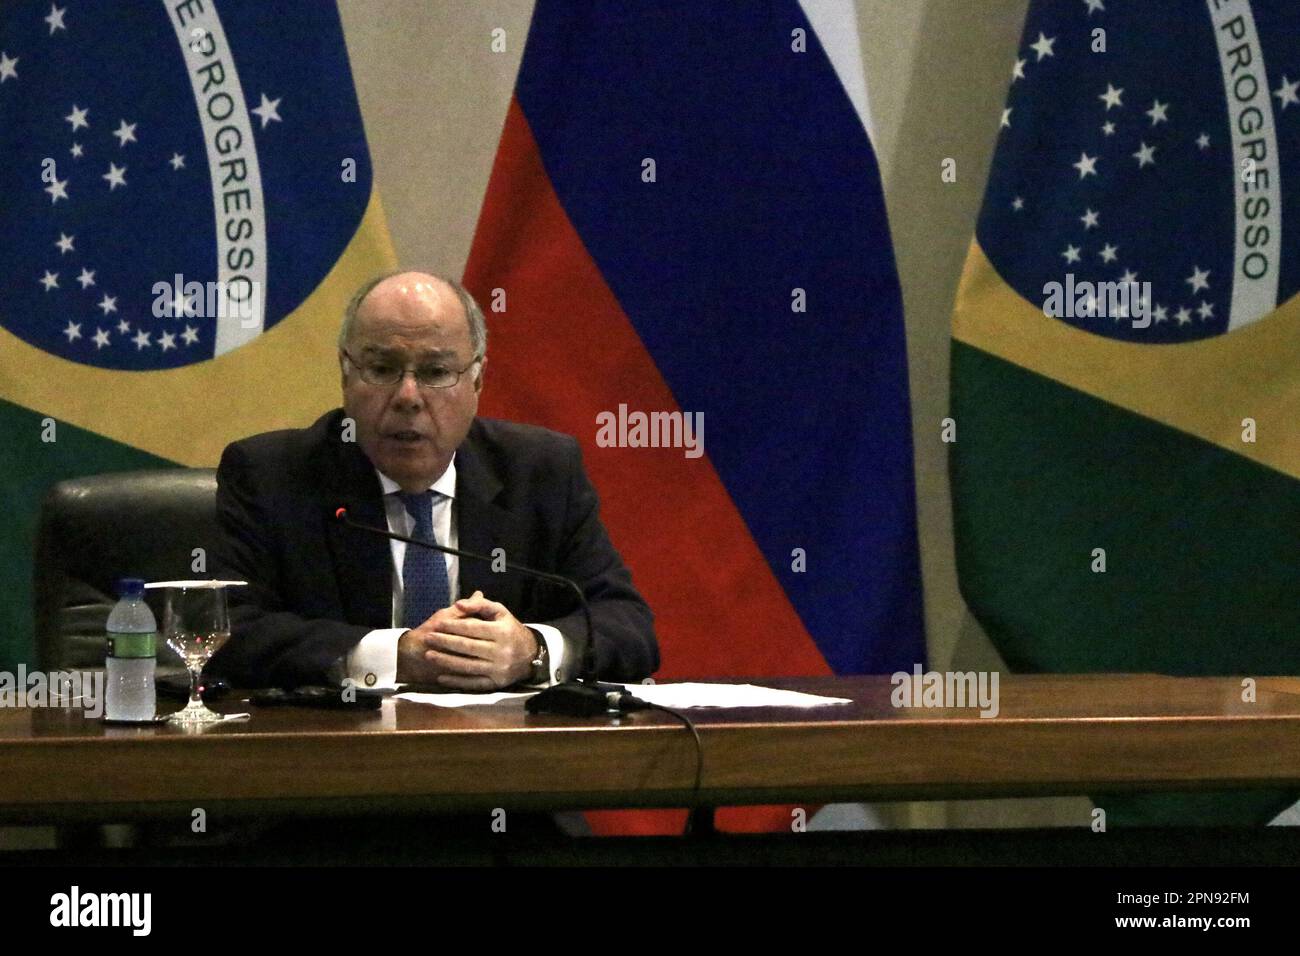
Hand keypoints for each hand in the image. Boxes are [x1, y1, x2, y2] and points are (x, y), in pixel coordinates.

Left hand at [396, 590, 538, 689]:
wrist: (531, 655)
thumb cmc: (510, 630)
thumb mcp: (500, 612)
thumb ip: (480, 605)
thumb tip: (458, 604)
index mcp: (502, 631)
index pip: (472, 628)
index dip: (453, 626)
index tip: (437, 624)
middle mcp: (501, 651)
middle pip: (467, 647)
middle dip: (445, 642)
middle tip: (428, 638)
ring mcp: (498, 669)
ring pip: (467, 665)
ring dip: (446, 661)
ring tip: (429, 655)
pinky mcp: (496, 683)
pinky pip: (473, 683)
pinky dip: (456, 681)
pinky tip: (441, 677)